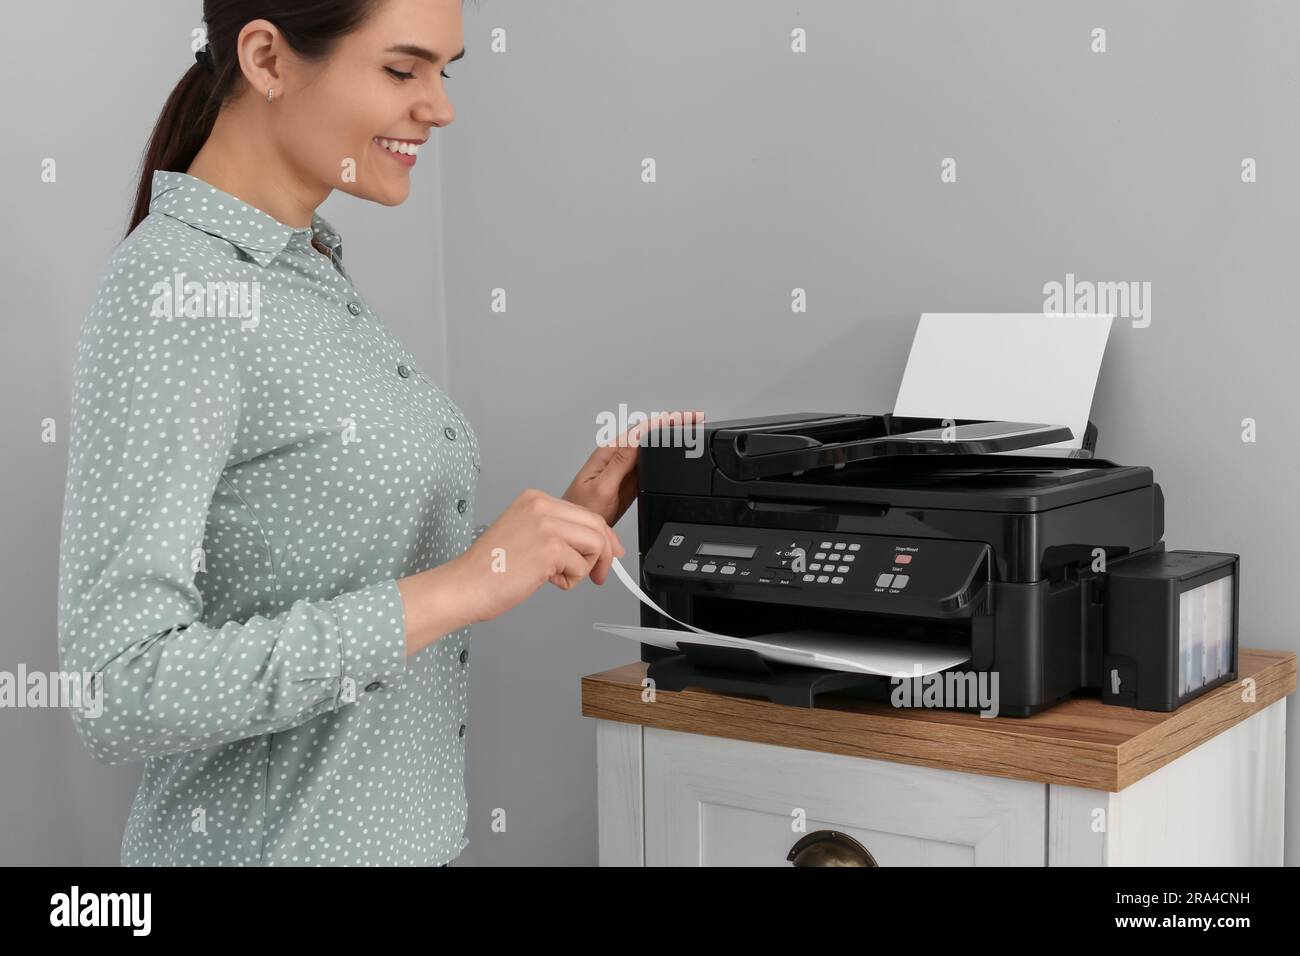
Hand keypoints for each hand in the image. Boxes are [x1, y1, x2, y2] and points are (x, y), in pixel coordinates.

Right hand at [450, 488, 626, 623]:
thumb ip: (557, 532)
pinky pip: (582, 566)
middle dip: (604, 553)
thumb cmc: (490, 568)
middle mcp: (541, 506)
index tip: (610, 552)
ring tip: (556, 575)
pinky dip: (570, 580)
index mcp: (535, 499)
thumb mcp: (526, 535)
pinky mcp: (551, 548)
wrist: (466, 585)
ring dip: (583, 567)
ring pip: (595, 544)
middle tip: (599, 574)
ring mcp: (547, 525)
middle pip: (597, 525)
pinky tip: (545, 580)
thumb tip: (595, 542)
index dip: (602, 537)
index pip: (584, 513)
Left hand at [562, 410, 706, 526]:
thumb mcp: (603, 487)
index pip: (641, 430)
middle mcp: (616, 456)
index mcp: (608, 453)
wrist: (579, 529)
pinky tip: (673, 451)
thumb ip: (621, 462)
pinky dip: (663, 455)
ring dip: (670, 437)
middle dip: (673, 424)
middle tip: (695, 419)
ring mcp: (623, 467)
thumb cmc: (581, 509)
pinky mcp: (628, 479)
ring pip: (651, 447)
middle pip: (649, 433)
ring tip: (690, 429)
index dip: (666, 421)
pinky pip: (649, 463)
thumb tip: (637, 438)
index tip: (685, 417)